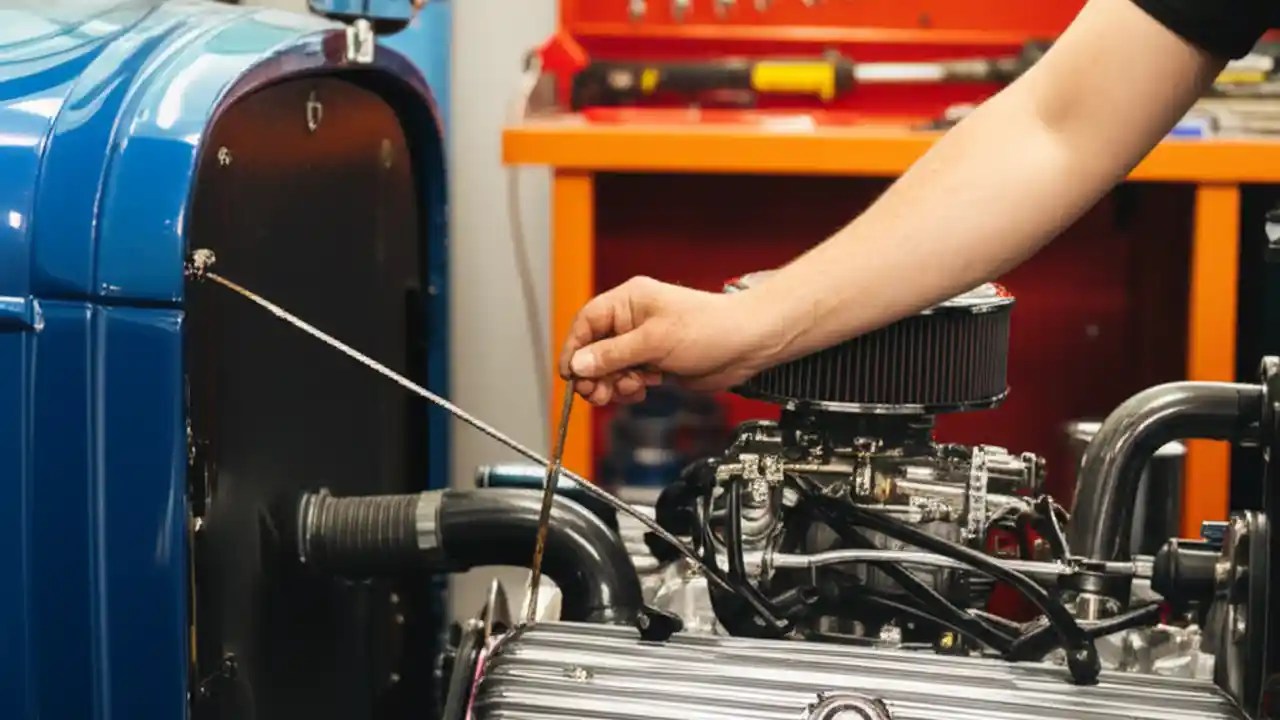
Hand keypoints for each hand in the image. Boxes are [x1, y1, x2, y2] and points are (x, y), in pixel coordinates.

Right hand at [558, 276, 781, 405]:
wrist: (747, 345)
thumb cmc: (711, 328)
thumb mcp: (654, 341)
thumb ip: (613, 354)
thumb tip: (579, 363)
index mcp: (629, 302)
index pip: (587, 323)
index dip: (574, 348)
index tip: (570, 373)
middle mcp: (633, 320)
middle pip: (595, 349)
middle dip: (593, 372)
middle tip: (596, 392)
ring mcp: (644, 343)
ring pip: (611, 367)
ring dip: (612, 383)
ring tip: (624, 390)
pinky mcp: (656, 362)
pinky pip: (629, 377)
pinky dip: (628, 388)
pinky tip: (640, 390)